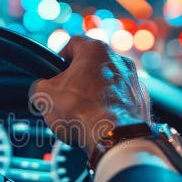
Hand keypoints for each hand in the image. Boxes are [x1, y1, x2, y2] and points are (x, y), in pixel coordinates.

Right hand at [29, 35, 149, 155]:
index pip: (72, 43)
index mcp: (94, 50)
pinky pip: (121, 100)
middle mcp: (118, 59)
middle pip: (91, 65)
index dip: (59, 58)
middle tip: (65, 97)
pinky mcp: (142, 100)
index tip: (54, 73)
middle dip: (78, 80)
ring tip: (82, 114)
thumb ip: (40, 86)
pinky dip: (110, 108)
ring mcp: (134, 80)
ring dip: (95, 94)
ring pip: (107, 82)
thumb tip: (41, 90)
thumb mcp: (43, 96)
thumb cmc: (81, 112)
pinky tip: (99, 122)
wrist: (114, 138)